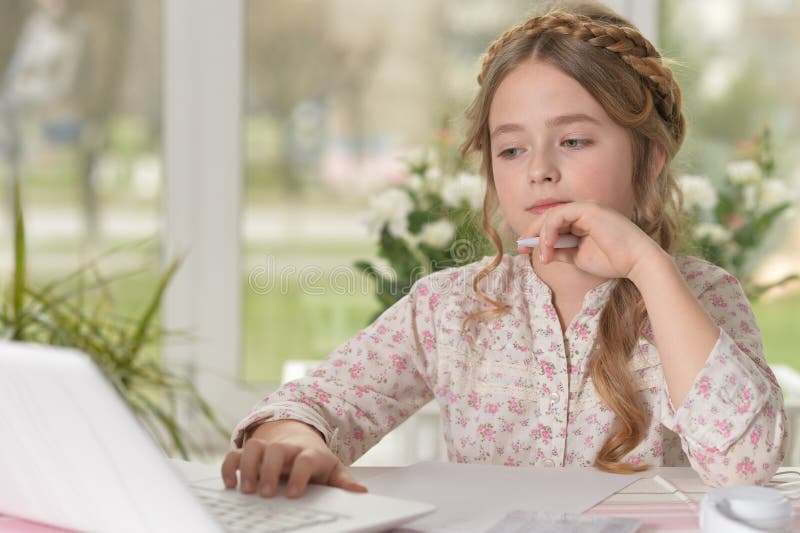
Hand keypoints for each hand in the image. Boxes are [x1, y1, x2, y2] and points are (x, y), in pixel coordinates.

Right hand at [220, 419, 366, 498]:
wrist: (299, 437)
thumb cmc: (315, 460)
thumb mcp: (332, 469)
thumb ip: (344, 481)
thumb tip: (361, 492)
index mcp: (309, 453)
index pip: (306, 459)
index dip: (299, 474)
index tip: (292, 494)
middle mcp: (287, 447)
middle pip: (276, 449)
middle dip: (269, 470)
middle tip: (264, 494)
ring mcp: (268, 447)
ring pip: (254, 446)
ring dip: (247, 467)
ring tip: (246, 491)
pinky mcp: (252, 451)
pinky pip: (236, 452)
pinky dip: (229, 467)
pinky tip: (229, 485)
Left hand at [517, 201, 666, 281]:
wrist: (637, 262)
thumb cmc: (612, 261)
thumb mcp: (578, 257)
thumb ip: (561, 251)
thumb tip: (542, 251)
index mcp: (583, 221)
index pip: (553, 223)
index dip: (535, 235)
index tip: (524, 249)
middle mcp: (583, 211)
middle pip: (549, 217)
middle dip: (532, 233)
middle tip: (521, 248)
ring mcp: (586, 208)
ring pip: (552, 216)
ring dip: (541, 236)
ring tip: (542, 254)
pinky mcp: (587, 209)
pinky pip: (559, 216)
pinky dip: (549, 231)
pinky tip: (548, 246)